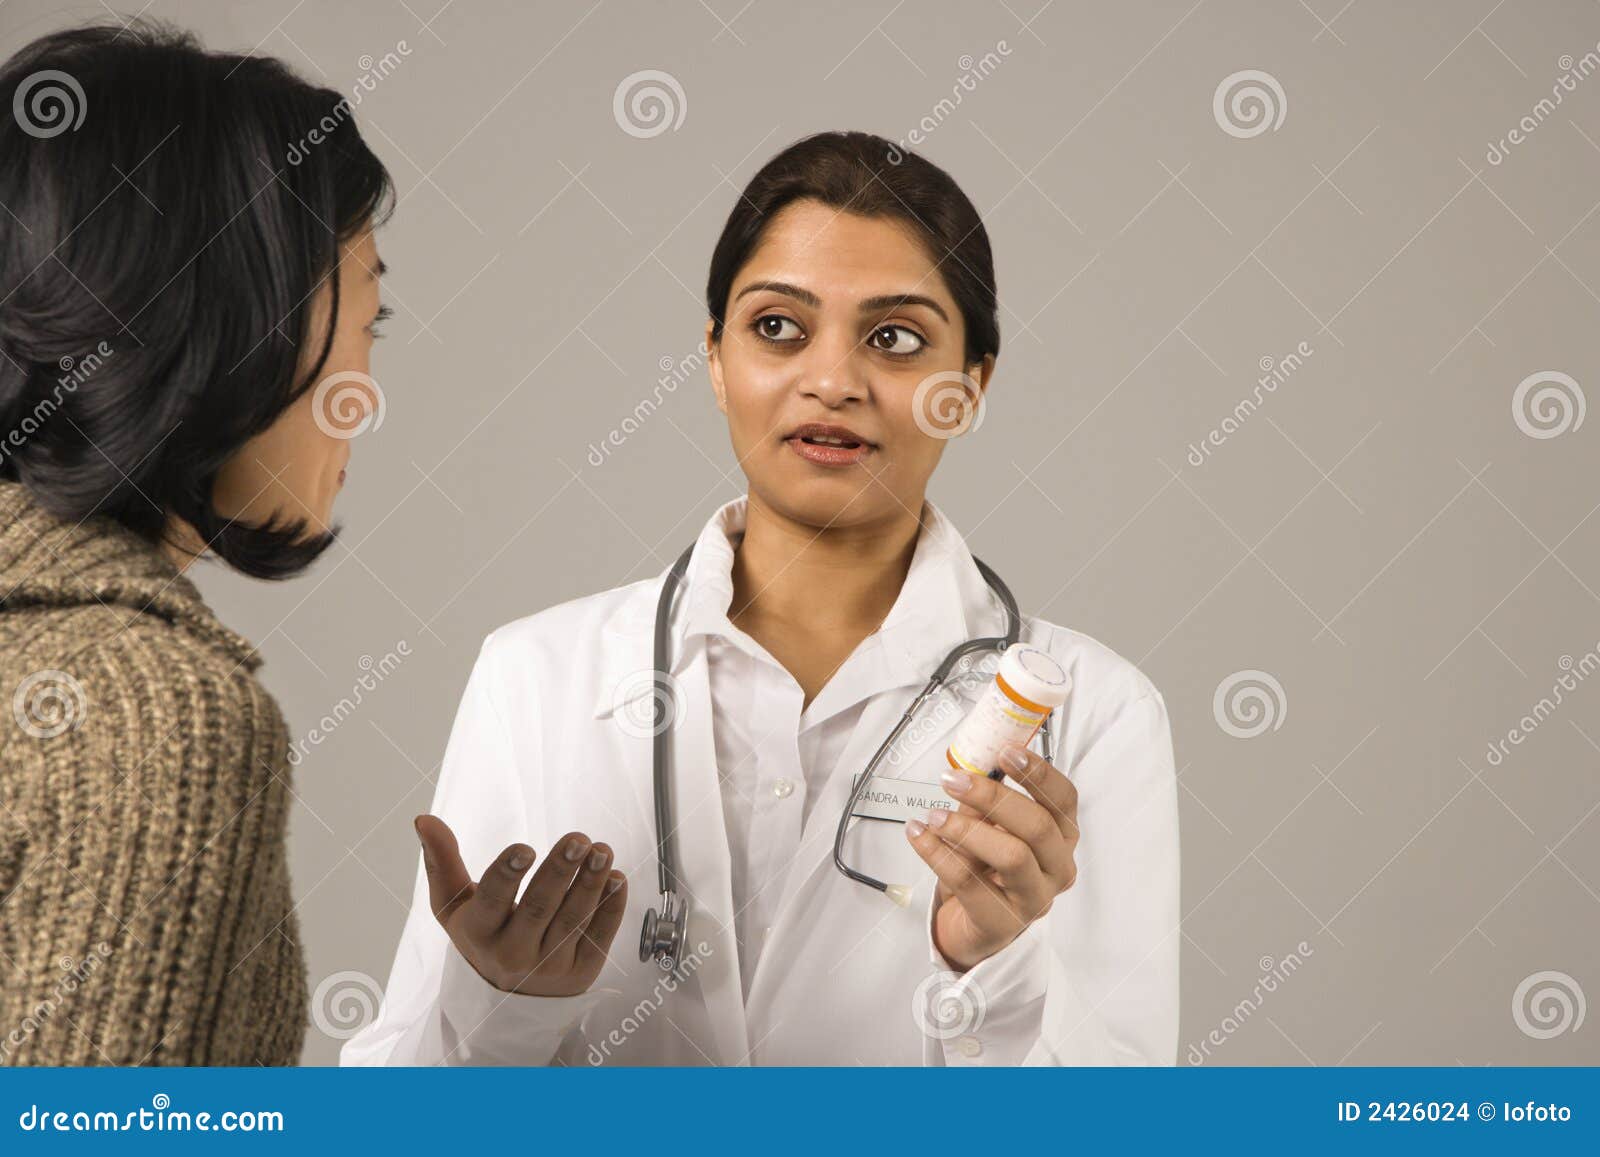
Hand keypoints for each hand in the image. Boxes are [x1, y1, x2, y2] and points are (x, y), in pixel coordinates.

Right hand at [414, 814, 627, 996]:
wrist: (507, 999)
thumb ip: (441, 861)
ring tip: (602, 852)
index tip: (524, 848)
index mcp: (478, 931)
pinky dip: (611, 907)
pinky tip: (617, 879)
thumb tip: (424, 820)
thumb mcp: (454, 906)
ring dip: (590, 884)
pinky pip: (600, 937)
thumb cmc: (482, 937)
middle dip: (560, 870)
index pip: (492, 900)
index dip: (508, 873)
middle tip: (578, 839)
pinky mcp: (581, 972)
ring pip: (573, 921)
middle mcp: (513, 952)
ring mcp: (549, 966)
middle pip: (540, 907)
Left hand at [905, 743, 1078, 971]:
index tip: (1006, 752)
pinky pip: (969, 882)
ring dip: (966, 829)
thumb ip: (986, 801)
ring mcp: (1034, 899)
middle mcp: (1057, 868)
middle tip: (955, 780)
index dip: (1039, 773)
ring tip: (934, 815)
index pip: (1064, 799)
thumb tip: (967, 767)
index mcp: (1061, 838)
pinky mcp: (1002, 922)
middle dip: (993, 797)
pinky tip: (919, 835)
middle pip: (1038, 826)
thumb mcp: (991, 828)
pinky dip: (937, 853)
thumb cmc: (989, 871)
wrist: (975, 927)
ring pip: (1012, 856)